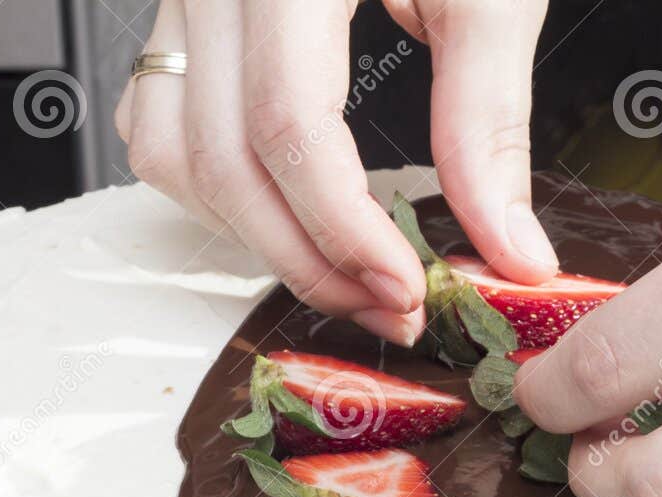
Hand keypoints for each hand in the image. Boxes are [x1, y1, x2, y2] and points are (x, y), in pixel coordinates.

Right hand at [114, 0, 555, 346]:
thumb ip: (489, 118)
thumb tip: (505, 243)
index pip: (288, 128)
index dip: (343, 229)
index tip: (405, 287)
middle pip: (224, 163)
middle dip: (306, 258)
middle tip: (383, 303)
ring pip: (174, 156)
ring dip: (251, 234)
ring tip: (337, 264)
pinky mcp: (180, 10)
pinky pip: (156, 122)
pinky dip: (208, 185)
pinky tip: (277, 203)